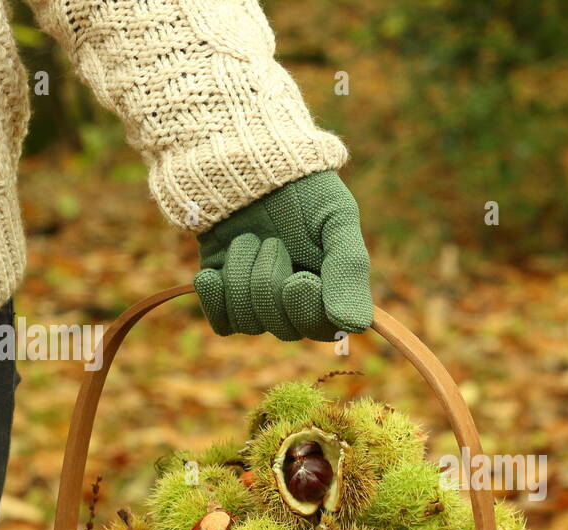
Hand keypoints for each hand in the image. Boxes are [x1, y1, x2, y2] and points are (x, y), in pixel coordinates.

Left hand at [193, 171, 371, 340]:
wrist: (246, 162)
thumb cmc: (302, 188)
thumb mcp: (336, 218)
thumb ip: (349, 268)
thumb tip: (352, 325)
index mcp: (332, 290)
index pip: (322, 329)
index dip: (306, 309)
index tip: (301, 278)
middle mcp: (297, 304)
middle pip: (283, 328)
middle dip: (270, 281)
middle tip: (272, 241)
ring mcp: (259, 302)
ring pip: (249, 322)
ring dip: (242, 275)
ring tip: (247, 240)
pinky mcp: (227, 295)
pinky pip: (222, 322)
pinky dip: (217, 296)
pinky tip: (215, 271)